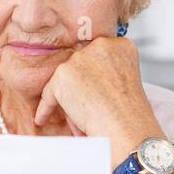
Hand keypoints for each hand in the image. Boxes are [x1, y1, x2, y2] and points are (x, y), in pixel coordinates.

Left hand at [33, 36, 155, 145]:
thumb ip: (109, 73)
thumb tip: (89, 79)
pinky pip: (49, 94)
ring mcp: (79, 59)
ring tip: (83, 119)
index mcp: (120, 46)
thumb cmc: (129, 114)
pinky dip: (45, 109)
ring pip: (67, 82)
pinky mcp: (62, 75)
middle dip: (81, 88)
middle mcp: (99, 46)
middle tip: (89, 106)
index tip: (94, 87)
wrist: (124, 127)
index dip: (95, 75)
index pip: (98, 56)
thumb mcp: (128, 82)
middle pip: (80, 66)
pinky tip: (43, 118)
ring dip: (71, 101)